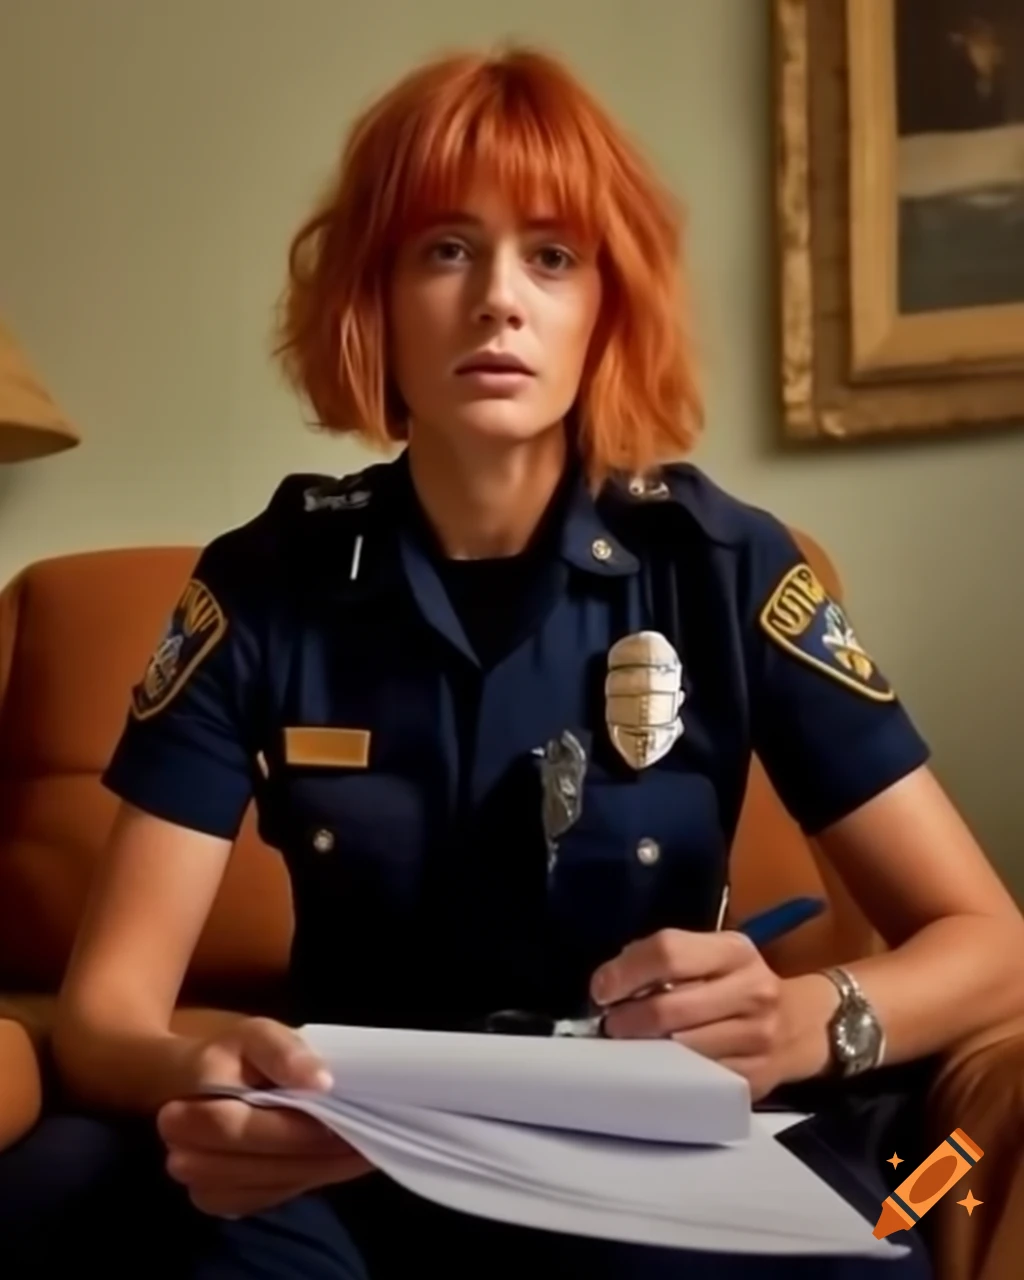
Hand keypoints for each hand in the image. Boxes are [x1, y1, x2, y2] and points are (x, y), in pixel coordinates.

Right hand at [158, 1016, 373, 1217]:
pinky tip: (332, 1166)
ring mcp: (198, 1181)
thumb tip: (321, 1082)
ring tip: (359, 1155)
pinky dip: (304, 1183)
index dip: (294, 1130)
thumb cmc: (233, 1056)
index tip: (344, 1122)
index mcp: (192, 1099)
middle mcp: (184, 1149)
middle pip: (258, 1164)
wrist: (194, 1086)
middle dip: (314, 1155)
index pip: (241, 1127)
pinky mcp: (217, 1199)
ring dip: (316, 1173)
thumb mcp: (257, 1036)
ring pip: (266, 1187)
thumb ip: (285, 1053)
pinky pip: (267, 1199)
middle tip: (363, 1145)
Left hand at [590, 929, 785, 1101]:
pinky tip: (659, 1067)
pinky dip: (669, 1075)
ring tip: (632, 1045)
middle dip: (627, 1019)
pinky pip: (697, 1080)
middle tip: (611, 1025)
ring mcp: (758, 1037)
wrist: (797, 1024)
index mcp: (734, 950)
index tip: (602, 990)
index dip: (625, 972)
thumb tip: (609, 982)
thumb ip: (665, 958)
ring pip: (680, 1049)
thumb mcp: (711, 955)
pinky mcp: (755, 1078)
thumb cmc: (735, 983)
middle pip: (669, 1008)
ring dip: (644, 1050)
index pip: (669, 952)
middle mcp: (753, 990)